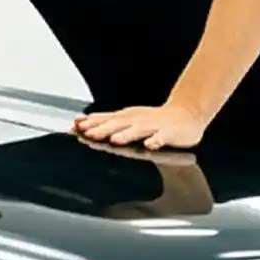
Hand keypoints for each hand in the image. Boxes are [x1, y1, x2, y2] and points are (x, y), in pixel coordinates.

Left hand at [73, 102, 207, 150]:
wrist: (186, 113)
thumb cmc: (153, 120)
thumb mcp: (126, 119)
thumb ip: (105, 122)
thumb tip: (79, 123)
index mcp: (126, 117)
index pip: (105, 119)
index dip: (89, 124)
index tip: (74, 128)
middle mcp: (137, 120)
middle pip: (118, 124)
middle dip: (102, 129)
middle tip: (88, 134)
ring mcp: (153, 126)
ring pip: (138, 130)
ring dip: (126, 134)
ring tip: (115, 140)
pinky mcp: (169, 133)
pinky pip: (162, 137)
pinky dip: (156, 141)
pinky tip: (150, 145)